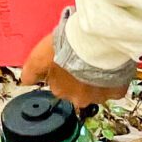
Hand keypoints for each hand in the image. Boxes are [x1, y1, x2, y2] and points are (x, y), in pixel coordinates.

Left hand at [16, 25, 131, 109]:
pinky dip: (113, 79)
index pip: (57, 87)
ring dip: (96, 79)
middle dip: (78, 79)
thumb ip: (31, 71)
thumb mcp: (39, 56)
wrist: (96, 42)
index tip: (65, 63)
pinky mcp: (116, 91)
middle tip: (82, 60)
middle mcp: (77, 98)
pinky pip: (114, 88)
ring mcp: (98, 96)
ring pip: (96, 90)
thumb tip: (26, 81)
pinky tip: (110, 66)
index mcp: (59, 90)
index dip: (61, 73)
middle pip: (77, 91)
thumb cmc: (67, 46)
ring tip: (97, 61)